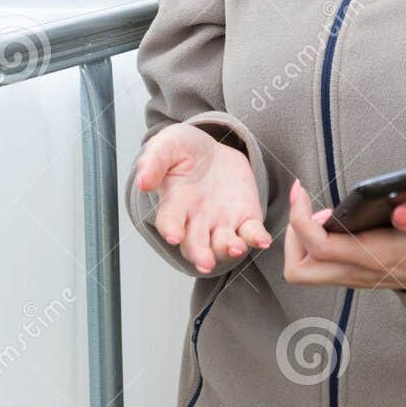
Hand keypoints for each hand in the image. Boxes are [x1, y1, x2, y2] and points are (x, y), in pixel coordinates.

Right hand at [134, 124, 272, 273]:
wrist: (214, 151)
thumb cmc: (185, 150)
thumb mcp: (167, 145)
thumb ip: (155, 162)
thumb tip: (143, 182)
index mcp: (175, 204)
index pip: (170, 221)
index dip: (171, 229)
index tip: (173, 235)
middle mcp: (196, 220)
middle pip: (195, 244)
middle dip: (200, 254)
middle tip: (204, 261)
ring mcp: (221, 222)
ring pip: (223, 244)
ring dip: (228, 249)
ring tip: (234, 248)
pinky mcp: (245, 217)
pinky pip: (251, 233)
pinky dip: (257, 238)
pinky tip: (262, 240)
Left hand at [283, 179, 405, 291]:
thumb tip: (400, 211)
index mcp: (377, 258)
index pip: (319, 247)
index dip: (300, 219)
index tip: (301, 189)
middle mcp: (360, 273)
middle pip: (299, 269)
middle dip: (291, 234)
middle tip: (305, 203)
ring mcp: (356, 277)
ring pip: (306, 270)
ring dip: (301, 239)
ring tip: (321, 211)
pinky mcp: (357, 273)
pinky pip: (320, 265)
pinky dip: (314, 242)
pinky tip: (333, 219)